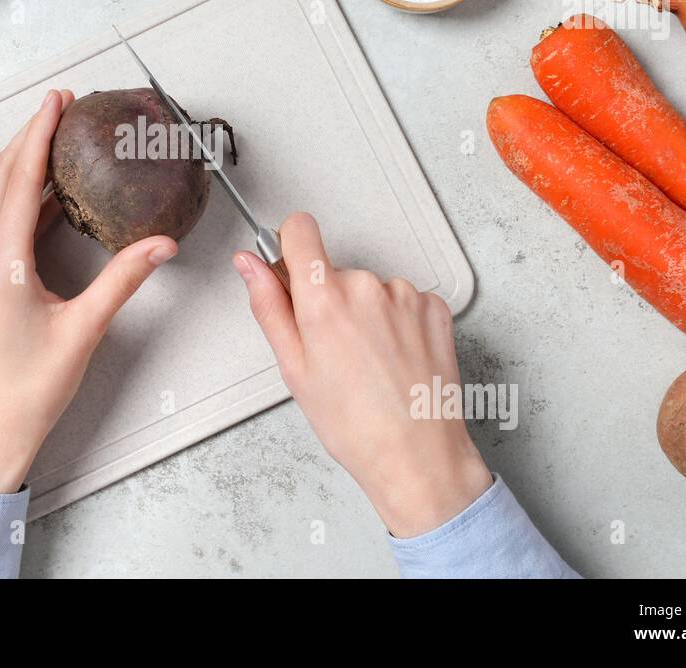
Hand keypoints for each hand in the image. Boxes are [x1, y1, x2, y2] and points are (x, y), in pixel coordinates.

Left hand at [0, 89, 177, 492]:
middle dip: (30, 136)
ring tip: (59, 138)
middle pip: (2, 177)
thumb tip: (159, 244)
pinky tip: (55, 193)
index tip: (58, 102)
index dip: (39, 134)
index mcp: (2, 264)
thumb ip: (124, 279)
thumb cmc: (30, 388)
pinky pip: (2, 221)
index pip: (20, 179)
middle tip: (63, 107)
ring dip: (25, 162)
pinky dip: (26, 196)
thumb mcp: (85, 329)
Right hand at [233, 213, 491, 537]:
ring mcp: (406, 295)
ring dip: (367, 314)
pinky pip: (405, 300)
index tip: (293, 273)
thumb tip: (249, 264)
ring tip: (371, 364)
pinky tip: (396, 360)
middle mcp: (367, 287)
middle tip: (335, 353)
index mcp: (324, 299)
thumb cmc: (354, 425)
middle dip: (330, 301)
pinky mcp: (435, 308)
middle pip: (336, 270)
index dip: (291, 248)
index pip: (300, 229)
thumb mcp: (293, 368)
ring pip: (371, 289)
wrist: (417, 456)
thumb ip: (269, 305)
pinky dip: (398, 323)